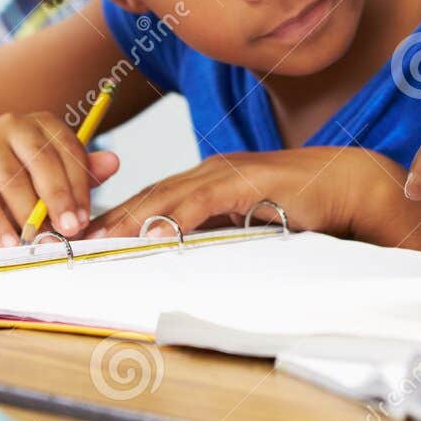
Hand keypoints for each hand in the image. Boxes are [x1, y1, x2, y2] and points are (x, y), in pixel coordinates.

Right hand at [0, 111, 119, 245]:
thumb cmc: (14, 187)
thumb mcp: (49, 181)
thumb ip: (80, 173)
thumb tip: (114, 163)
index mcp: (43, 124)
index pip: (68, 149)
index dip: (80, 185)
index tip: (86, 218)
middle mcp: (13, 124)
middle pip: (42, 160)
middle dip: (59, 198)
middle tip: (71, 230)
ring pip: (12, 179)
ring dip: (29, 215)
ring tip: (41, 241)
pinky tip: (11, 244)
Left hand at [86, 147, 420, 248]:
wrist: (349, 184)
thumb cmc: (305, 204)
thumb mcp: (251, 218)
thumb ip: (220, 228)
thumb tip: (188, 250)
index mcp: (210, 177)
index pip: (154, 198)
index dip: (117, 216)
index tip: (85, 237)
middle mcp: (212, 170)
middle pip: (149, 195)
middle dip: (109, 217)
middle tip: (71, 239)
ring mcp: (227, 172)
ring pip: (166, 196)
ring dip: (129, 218)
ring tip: (95, 238)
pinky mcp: (245, 182)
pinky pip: (200, 202)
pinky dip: (171, 216)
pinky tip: (149, 231)